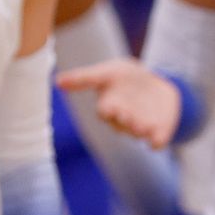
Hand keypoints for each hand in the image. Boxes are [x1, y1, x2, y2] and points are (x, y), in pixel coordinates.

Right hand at [55, 58, 183, 147]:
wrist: (157, 81)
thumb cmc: (126, 78)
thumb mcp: (107, 72)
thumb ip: (84, 78)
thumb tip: (56, 81)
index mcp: (109, 106)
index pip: (105, 112)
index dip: (108, 110)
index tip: (110, 106)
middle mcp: (122, 120)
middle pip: (120, 125)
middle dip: (124, 121)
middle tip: (128, 116)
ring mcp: (140, 127)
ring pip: (137, 133)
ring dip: (140, 130)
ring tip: (143, 126)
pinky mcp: (158, 132)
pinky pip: (156, 142)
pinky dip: (157, 140)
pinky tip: (157, 138)